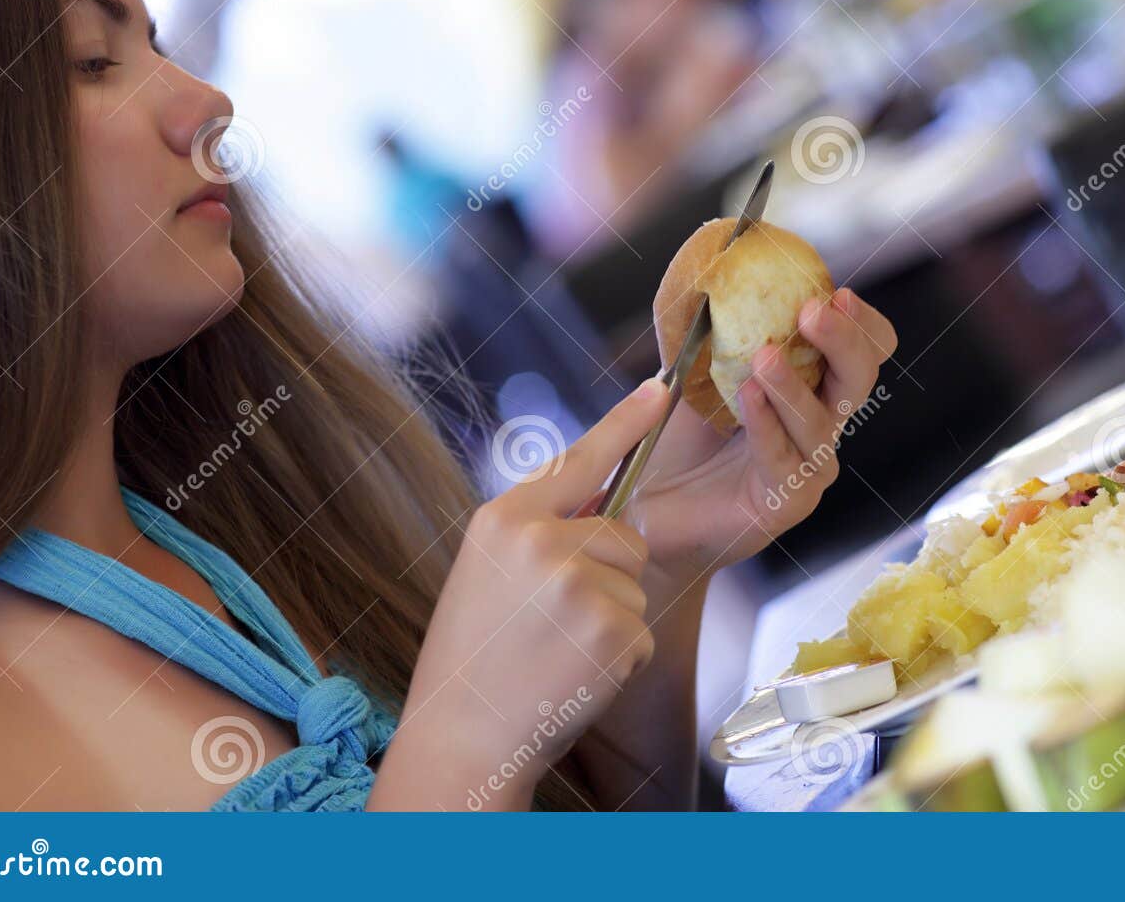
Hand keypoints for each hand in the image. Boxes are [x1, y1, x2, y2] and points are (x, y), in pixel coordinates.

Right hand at [396, 380, 667, 808]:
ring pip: (635, 585)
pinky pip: (641, 632)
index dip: (627, 421)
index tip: (663, 387)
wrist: (461, 738)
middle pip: (624, 534)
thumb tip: (603, 505)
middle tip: (551, 622)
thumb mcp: (487, 570)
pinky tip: (572, 676)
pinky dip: (618, 660)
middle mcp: (542, 541)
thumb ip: (538, 530)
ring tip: (555, 651)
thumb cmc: (474, 656)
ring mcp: (579, 585)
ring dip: (611, 622)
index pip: (579, 457)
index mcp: (505, 517)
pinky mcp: (612, 632)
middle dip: (607, 573)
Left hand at [630, 287, 896, 585]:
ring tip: (764, 356)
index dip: (860, 322)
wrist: (651, 508)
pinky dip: (765, 423)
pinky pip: (782, 457)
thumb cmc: (677, 440)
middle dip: (844, 340)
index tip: (838, 292)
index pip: (863, 350)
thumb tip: (702, 271)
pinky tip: (746, 396)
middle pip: (860, 378)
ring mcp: (808, 466)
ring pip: (821, 421)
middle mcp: (819, 424)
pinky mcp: (787, 502)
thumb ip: (704, 329)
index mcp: (811, 386)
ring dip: (793, 384)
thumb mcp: (689, 370)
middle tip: (815, 310)